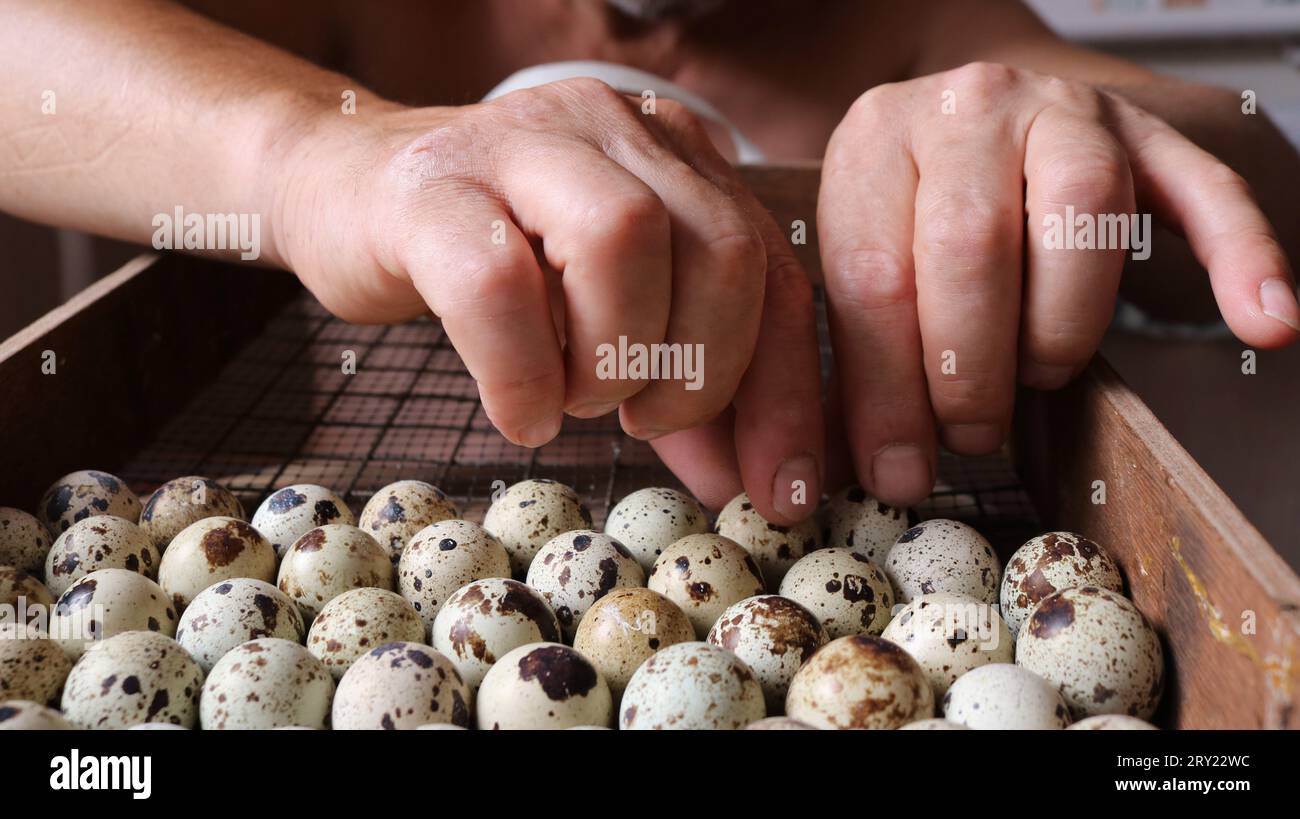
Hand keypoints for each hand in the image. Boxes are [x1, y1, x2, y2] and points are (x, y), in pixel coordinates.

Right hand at [272, 79, 822, 522]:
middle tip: (641, 419)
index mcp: (677, 155)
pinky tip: (520, 413)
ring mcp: (522, 141)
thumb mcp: (604, 318)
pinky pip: (499, 285)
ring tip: (572, 397)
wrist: (341, 188)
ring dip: (612, 359)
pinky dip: (522, 373)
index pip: (776, 268)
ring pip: (624, 239)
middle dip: (701, 370)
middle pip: (722, 247)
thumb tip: (745, 480)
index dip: (791, 391)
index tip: (784, 492)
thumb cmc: (489, 262)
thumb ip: (679, 380)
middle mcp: (616, 127)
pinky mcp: (431, 185)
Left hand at [819, 62, 1297, 505]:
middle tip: (972, 432)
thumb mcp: (855, 259)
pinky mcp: (1146, 130)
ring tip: (1039, 377)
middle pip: (972, 247)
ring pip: (1083, 216)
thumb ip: (853, 358)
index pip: (874, 278)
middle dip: (970, 368)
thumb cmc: (905, 209)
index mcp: (875, 143)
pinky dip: (1241, 257)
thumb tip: (878, 473)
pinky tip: (1263, 321)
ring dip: (1061, 326)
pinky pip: (1206, 190)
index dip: (886, 390)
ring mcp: (1064, 110)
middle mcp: (969, 109)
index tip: (900, 469)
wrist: (964, 112)